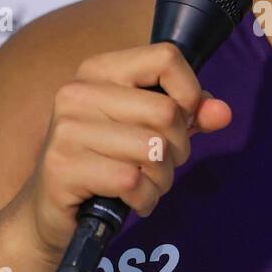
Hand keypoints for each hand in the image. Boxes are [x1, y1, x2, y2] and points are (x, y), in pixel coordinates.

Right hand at [14, 41, 231, 265]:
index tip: (181, 120)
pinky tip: (130, 201)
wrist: (50, 214)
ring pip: (153, 149)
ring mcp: (67, 129)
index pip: (166, 58)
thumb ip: (189, 116)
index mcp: (99, 70)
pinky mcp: (62, 166)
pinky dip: (144, 199)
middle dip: (177, 149)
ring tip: (143, 184)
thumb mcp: (149, 131)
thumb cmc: (106, 164)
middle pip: (166, 112)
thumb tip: (222, 112)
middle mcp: (78, 92)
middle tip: (157, 165)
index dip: (189, 93)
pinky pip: (132, 180)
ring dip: (161, 179)